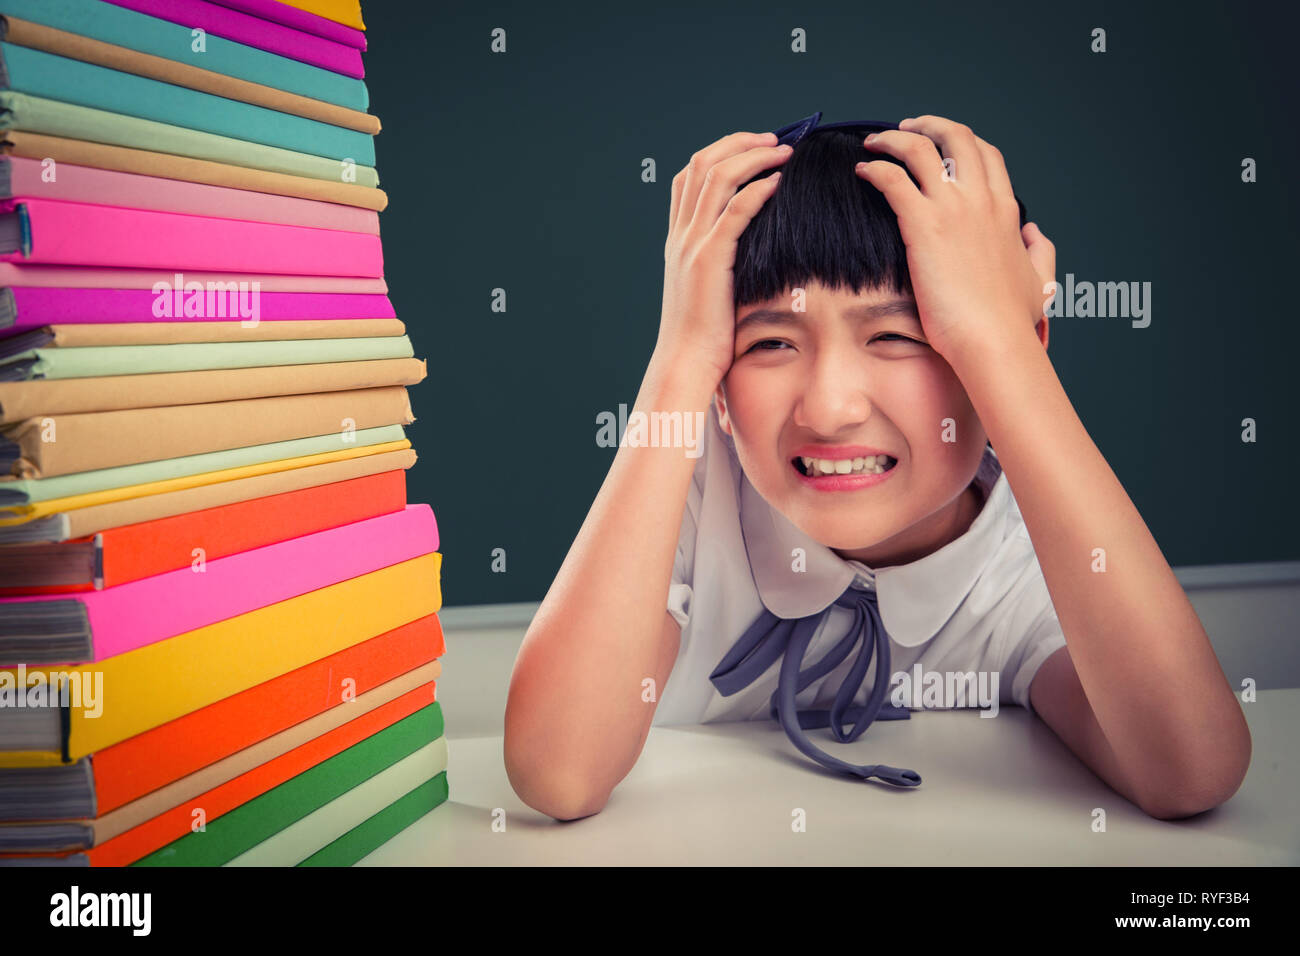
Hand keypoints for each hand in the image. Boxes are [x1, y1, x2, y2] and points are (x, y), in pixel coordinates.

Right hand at [655, 131, 791, 388]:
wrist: (685, 363)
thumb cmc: (703, 337)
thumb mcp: (708, 292)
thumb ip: (721, 266)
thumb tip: (751, 256)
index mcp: (678, 239)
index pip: (689, 176)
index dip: (722, 153)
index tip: (754, 149)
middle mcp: (681, 234)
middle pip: (703, 164)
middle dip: (741, 143)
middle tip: (776, 139)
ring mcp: (692, 244)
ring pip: (718, 176)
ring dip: (754, 156)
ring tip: (784, 151)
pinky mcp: (710, 259)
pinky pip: (736, 210)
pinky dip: (758, 189)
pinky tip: (780, 182)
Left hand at [855, 115, 1054, 364]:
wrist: (995, 341)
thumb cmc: (1012, 321)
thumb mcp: (1039, 280)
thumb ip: (1039, 251)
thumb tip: (1034, 232)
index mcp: (1005, 212)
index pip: (987, 157)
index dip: (963, 142)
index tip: (943, 142)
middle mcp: (981, 201)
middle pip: (958, 138)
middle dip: (929, 125)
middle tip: (905, 128)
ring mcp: (953, 210)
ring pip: (920, 148)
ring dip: (894, 138)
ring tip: (874, 142)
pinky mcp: (924, 226)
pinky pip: (893, 179)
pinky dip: (875, 168)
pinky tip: (862, 171)